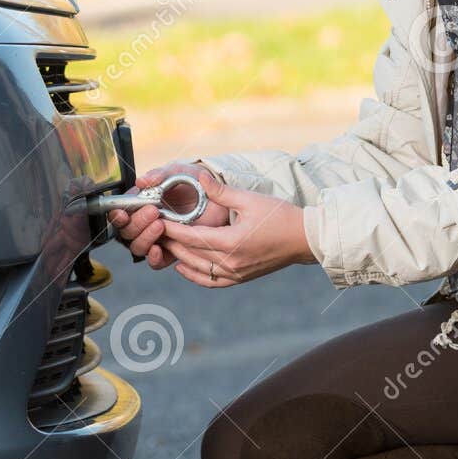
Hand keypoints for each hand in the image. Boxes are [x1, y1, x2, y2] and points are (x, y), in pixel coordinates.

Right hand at [106, 161, 230, 269]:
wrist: (217, 195)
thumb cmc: (193, 181)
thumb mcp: (176, 172)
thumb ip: (159, 175)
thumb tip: (141, 181)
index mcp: (140, 204)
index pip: (120, 214)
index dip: (117, 216)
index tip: (122, 213)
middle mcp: (145, 223)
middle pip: (127, 232)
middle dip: (137, 223)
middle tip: (153, 211)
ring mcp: (158, 237)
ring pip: (139, 247)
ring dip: (145, 237)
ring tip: (160, 224)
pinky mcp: (172, 250)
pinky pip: (157, 262)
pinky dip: (154, 258)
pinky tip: (158, 249)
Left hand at [159, 173, 313, 287]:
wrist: (303, 239)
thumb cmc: (280, 217)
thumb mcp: (249, 199)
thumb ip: (221, 192)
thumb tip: (201, 177)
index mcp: (232, 242)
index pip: (191, 237)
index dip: (171, 229)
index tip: (156, 220)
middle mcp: (231, 262)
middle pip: (190, 254)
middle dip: (170, 242)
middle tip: (153, 230)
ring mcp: (235, 273)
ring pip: (197, 268)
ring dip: (178, 257)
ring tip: (164, 245)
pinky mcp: (240, 278)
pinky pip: (210, 281)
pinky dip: (193, 275)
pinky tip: (182, 266)